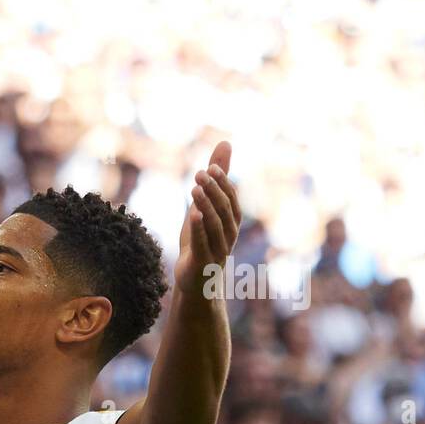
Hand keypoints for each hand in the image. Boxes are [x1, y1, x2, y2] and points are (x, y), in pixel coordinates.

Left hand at [174, 141, 241, 300]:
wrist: (195, 280)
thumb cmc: (201, 240)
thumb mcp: (204, 206)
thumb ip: (216, 179)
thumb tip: (225, 143)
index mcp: (231, 222)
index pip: (231, 199)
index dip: (223, 183)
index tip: (211, 167)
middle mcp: (229, 236)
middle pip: (225, 210)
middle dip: (214, 191)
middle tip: (200, 174)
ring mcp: (217, 251)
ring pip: (215, 225)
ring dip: (206, 206)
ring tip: (195, 188)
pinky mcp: (203, 263)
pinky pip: (203, 243)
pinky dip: (199, 228)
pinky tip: (193, 214)